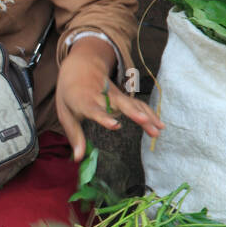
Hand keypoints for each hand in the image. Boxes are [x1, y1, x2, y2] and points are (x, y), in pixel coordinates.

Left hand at [55, 40, 164, 163]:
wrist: (80, 67)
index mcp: (84, 101)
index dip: (105, 118)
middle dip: (134, 113)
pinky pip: (137, 104)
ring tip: (158, 130)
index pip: (95, 110)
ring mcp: (114, 95)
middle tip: (146, 122)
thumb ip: (74, 136)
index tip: (116, 125)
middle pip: (120, 104)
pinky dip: (149, 113)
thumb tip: (78, 159)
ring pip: (132, 104)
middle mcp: (102, 97)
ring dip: (146, 116)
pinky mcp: (123, 96)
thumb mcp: (65, 114)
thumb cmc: (70, 95)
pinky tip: (160, 125)